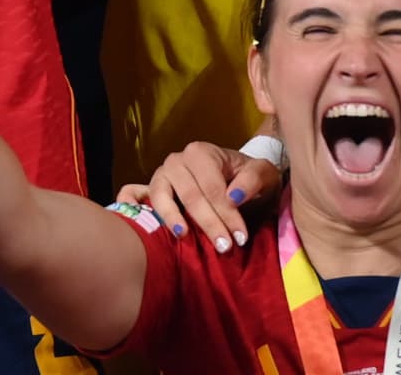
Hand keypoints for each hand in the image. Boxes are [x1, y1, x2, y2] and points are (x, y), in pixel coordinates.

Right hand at [115, 139, 280, 252]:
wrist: (236, 179)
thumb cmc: (249, 178)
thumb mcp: (264, 174)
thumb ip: (253, 180)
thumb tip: (233, 197)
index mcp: (201, 152)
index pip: (213, 187)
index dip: (227, 213)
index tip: (240, 237)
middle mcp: (177, 161)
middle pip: (189, 194)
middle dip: (207, 222)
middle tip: (223, 247)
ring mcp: (161, 175)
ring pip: (162, 196)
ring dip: (173, 219)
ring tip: (186, 237)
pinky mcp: (152, 190)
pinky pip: (137, 195)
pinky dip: (136, 207)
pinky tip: (145, 224)